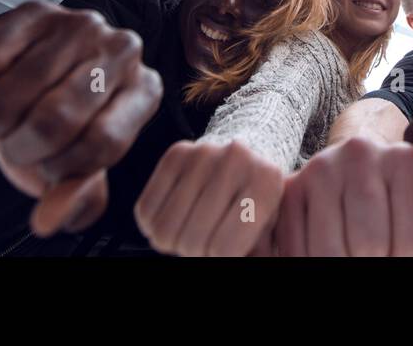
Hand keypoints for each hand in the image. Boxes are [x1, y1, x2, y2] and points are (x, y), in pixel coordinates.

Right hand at [0, 1, 162, 232]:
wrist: (43, 63)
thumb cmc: (67, 119)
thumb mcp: (81, 159)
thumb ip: (74, 195)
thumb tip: (50, 219)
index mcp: (144, 91)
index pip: (102, 144)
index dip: (62, 169)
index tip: (49, 167)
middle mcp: (121, 51)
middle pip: (55, 121)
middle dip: (21, 149)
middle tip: (15, 145)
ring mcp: (78, 24)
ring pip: (11, 97)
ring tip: (1, 120)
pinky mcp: (32, 11)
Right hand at [135, 140, 282, 255]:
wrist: (248, 153)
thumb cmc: (256, 200)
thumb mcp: (266, 227)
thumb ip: (254, 252)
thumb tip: (223, 258)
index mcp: (266, 183)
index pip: (223, 250)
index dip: (217, 258)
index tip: (223, 249)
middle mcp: (236, 161)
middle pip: (191, 241)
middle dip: (194, 251)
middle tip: (205, 240)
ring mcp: (203, 153)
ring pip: (163, 230)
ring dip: (173, 240)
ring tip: (190, 229)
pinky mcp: (176, 153)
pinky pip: (146, 210)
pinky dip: (153, 225)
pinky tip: (174, 216)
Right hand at [275, 138, 412, 255]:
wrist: (350, 166)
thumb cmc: (391, 202)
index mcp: (403, 160)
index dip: (409, 263)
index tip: (401, 258)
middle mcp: (360, 154)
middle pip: (370, 245)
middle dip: (373, 264)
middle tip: (374, 257)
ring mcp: (320, 168)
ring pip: (330, 252)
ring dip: (340, 267)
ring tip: (351, 256)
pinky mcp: (289, 187)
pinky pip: (296, 247)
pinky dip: (308, 262)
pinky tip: (326, 253)